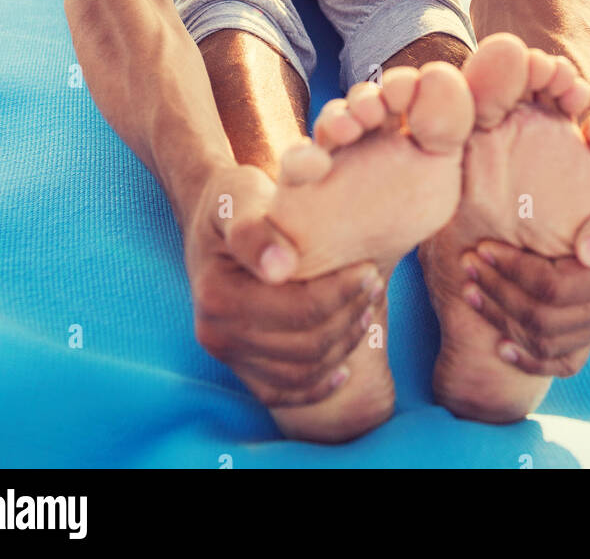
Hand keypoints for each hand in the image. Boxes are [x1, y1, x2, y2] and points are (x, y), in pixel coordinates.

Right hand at [183, 161, 382, 408]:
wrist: (213, 219)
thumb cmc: (235, 199)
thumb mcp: (240, 197)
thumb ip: (255, 229)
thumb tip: (280, 267)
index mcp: (217, 293)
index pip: (298, 308)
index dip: (342, 293)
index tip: (370, 267)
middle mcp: (216, 332)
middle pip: (304, 344)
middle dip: (349, 316)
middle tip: (376, 283)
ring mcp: (226, 354)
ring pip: (301, 370)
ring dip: (343, 344)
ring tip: (367, 308)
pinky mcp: (238, 366)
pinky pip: (283, 391)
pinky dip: (318, 385)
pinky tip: (344, 366)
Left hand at [462, 160, 589, 377]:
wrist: (571, 218)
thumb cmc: (563, 172)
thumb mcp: (575, 144)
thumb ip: (587, 129)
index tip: (563, 241)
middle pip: (563, 292)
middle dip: (508, 277)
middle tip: (473, 256)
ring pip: (550, 328)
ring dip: (500, 309)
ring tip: (469, 282)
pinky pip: (557, 360)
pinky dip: (523, 354)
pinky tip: (497, 342)